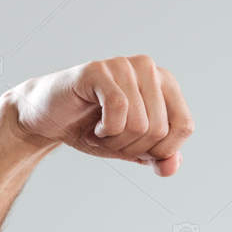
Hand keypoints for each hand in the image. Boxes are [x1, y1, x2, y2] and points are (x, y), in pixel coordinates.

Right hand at [4, 55, 194, 175]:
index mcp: (165, 84)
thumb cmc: (93, 130)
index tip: (136, 150)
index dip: (161, 151)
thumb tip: (173, 166)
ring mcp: (123, 65)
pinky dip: (106, 130)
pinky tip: (94, 126)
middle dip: (133, 148)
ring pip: (141, 123)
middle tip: (111, 139)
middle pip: (160, 129)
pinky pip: (119, 110)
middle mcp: (148, 69)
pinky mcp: (98, 70)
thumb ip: (159, 157)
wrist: (47, 120)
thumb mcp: (132, 149)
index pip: (184, 127)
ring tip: (101, 132)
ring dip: (116, 141)